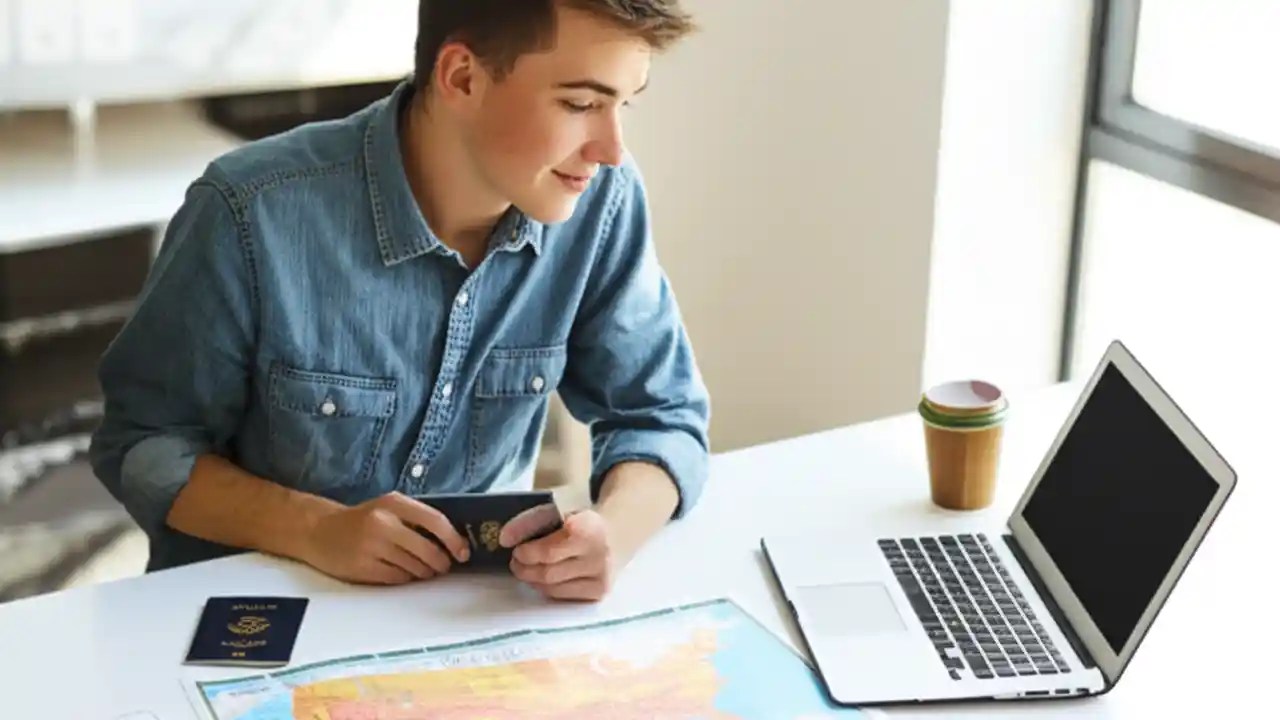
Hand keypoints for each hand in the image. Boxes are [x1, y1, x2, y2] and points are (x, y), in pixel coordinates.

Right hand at [301, 492, 469, 584]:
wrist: (319, 531)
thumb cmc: (361, 520)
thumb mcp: (387, 507)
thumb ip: (416, 519)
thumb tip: (452, 541)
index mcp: (393, 503)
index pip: (435, 521)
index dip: (454, 539)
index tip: (463, 552)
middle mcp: (383, 522)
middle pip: (428, 550)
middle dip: (441, 563)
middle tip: (442, 566)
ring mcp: (372, 546)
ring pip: (415, 568)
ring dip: (424, 573)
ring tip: (420, 569)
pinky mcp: (363, 567)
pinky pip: (398, 579)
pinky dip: (406, 579)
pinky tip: (401, 572)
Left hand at [508, 510, 615, 600]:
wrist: (615, 536)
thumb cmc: (579, 522)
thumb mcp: (557, 511)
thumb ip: (529, 521)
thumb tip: (504, 540)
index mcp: (589, 530)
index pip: (548, 551)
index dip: (526, 552)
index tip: (514, 548)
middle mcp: (599, 557)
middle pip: (547, 573)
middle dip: (525, 568)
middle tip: (516, 560)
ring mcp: (601, 578)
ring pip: (552, 588)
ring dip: (533, 580)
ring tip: (528, 568)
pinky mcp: (598, 593)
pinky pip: (562, 596)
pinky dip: (547, 588)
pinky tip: (545, 577)